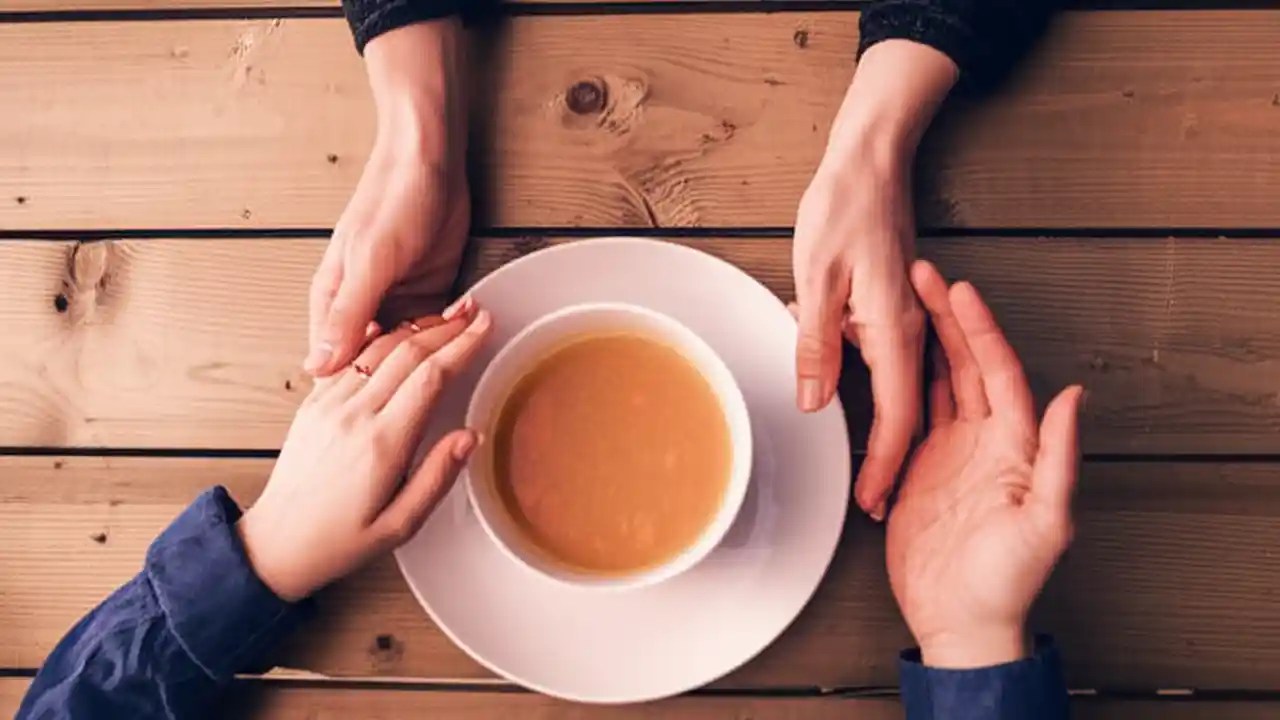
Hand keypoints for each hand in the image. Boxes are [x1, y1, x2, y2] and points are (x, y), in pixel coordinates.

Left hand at [240, 299, 491, 601]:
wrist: (275, 543)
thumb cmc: (338, 540)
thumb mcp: (400, 525)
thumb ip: (437, 477)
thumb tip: (469, 436)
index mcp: (381, 444)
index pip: (430, 377)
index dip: (462, 346)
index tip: (484, 328)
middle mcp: (353, 416)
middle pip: (407, 352)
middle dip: (446, 327)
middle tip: (474, 313)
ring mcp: (329, 405)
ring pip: (379, 348)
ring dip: (415, 327)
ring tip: (445, 318)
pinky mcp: (314, 404)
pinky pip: (351, 360)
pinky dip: (379, 339)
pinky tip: (397, 332)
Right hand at [307, 19, 469, 375]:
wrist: (431, 160)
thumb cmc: (390, 200)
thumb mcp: (368, 262)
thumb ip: (347, 316)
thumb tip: (317, 368)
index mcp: (332, 302)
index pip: (336, 363)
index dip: (354, 389)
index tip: (377, 414)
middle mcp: (363, 307)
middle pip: (374, 361)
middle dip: (394, 380)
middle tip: (423, 399)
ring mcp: (397, 301)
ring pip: (408, 349)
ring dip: (427, 359)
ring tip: (450, 370)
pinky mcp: (430, 294)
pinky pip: (437, 330)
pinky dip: (449, 339)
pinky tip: (465, 345)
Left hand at [792, 40, 956, 519]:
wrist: (870, 161)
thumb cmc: (843, 211)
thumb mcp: (817, 280)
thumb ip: (818, 345)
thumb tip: (815, 403)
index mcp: (897, 331)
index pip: (897, 417)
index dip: (885, 465)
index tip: (873, 502)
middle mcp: (912, 331)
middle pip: (908, 413)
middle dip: (891, 463)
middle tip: (871, 504)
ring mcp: (908, 319)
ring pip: (904, 392)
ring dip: (887, 435)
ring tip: (867, 473)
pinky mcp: (898, 308)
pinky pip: (896, 366)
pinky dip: (882, 398)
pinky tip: (858, 409)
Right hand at [887, 260, 1083, 667]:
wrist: (960, 622)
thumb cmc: (1008, 582)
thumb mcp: (1046, 523)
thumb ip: (1060, 459)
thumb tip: (1074, 398)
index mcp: (1017, 445)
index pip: (999, 372)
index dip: (981, 329)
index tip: (960, 291)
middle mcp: (984, 440)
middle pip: (964, 364)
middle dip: (945, 318)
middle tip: (922, 275)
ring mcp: (949, 452)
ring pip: (933, 380)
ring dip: (919, 340)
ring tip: (899, 302)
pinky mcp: (918, 469)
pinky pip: (906, 414)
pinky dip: (896, 381)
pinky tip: (883, 356)